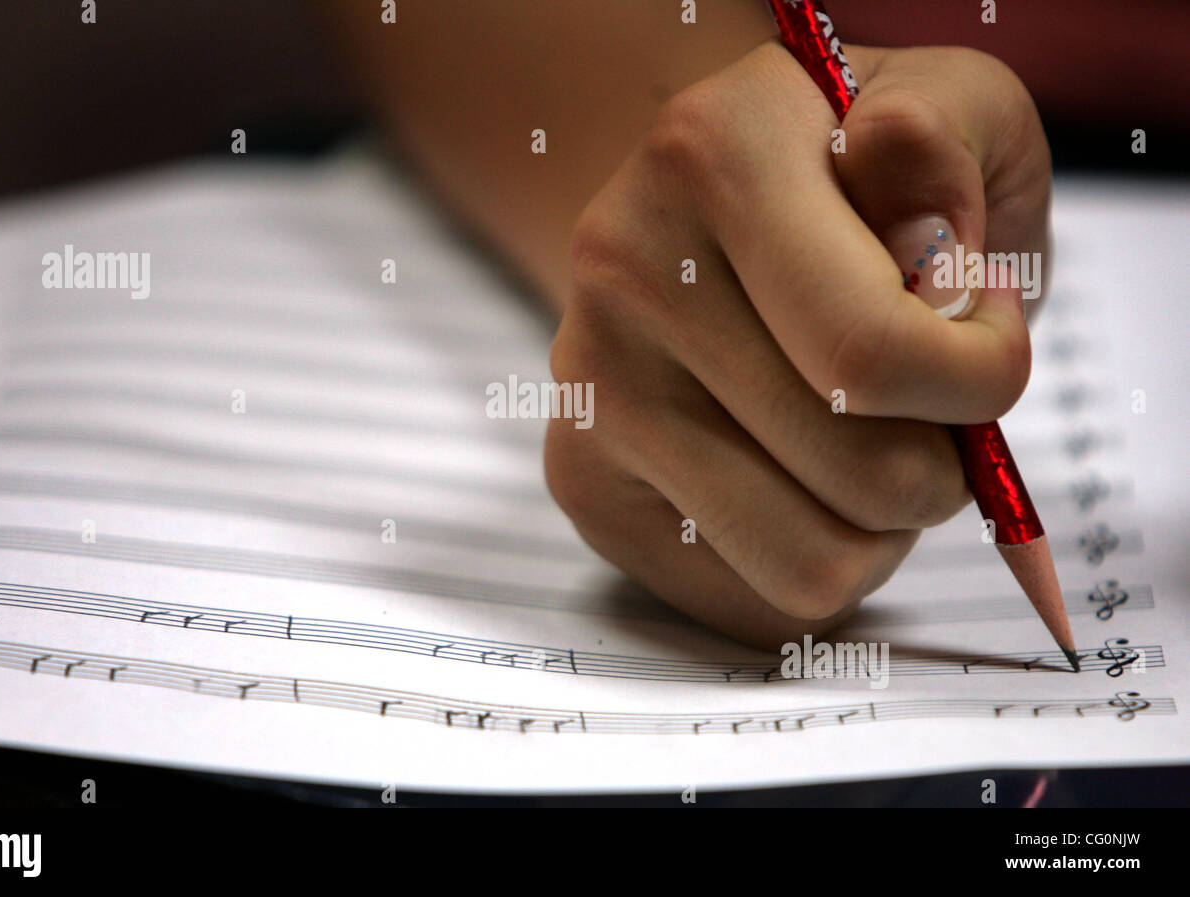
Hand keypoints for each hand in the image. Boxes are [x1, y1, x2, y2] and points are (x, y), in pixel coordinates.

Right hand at [545, 43, 1050, 647]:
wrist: (703, 212)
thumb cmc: (846, 173)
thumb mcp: (941, 105)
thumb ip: (948, 146)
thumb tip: (926, 243)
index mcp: (712, 158)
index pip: (876, 354)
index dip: (980, 377)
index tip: (981, 335)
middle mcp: (624, 274)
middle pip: (863, 478)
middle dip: (943, 461)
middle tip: (921, 403)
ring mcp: (592, 393)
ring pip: (811, 566)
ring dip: (879, 526)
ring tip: (859, 443)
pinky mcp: (583, 485)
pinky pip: (757, 604)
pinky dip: (814, 561)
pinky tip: (797, 477)